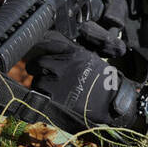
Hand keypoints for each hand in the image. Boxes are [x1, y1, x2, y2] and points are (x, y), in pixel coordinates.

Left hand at [30, 32, 145, 130]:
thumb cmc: (103, 82)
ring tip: (48, 88)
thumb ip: (73, 53)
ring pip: (37, 80)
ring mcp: (59, 81)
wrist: (111, 102)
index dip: (42, 49)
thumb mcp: (91, 59)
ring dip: (39, 84)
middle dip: (36, 68)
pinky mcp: (56, 97)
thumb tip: (55, 48)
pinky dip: (42, 96)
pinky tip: (49, 98)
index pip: (48, 43)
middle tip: (40, 73)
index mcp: (74, 53)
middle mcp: (65, 64)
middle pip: (38, 62)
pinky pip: (40, 95)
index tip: (42, 55)